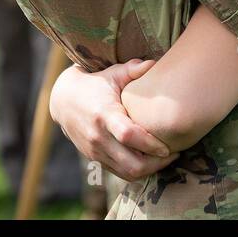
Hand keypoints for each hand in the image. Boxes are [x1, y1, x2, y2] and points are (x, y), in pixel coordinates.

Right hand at [48, 59, 175, 180]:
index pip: (129, 136)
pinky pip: (120, 173)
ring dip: (150, 169)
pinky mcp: (95, 158)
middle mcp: (98, 137)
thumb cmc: (95, 84)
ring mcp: (95, 151)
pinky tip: (150, 160)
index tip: (168, 145)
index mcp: (104, 115)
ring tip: (166, 158)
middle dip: (156, 163)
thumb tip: (154, 63)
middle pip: (131, 163)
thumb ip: (133, 70)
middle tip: (174, 153)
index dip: (151, 144)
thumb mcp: (112, 74)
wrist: (63, 101)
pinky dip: (137, 171)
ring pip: (127, 173)